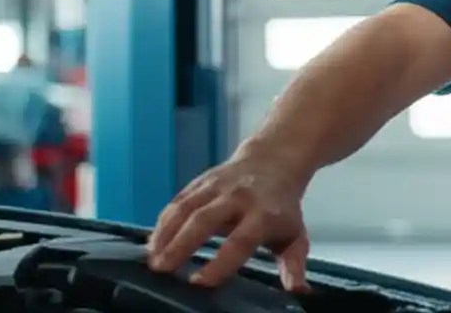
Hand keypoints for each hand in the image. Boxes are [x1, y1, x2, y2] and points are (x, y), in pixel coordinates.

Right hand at [146, 152, 312, 291]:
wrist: (274, 161)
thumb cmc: (282, 208)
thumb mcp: (295, 235)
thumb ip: (294, 264)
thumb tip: (297, 290)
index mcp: (264, 214)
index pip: (240, 240)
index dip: (220, 261)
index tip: (199, 282)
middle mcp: (238, 197)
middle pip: (205, 219)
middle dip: (182, 244)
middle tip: (162, 269)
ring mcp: (217, 186)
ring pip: (186, 207)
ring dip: (165, 232)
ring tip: (152, 258)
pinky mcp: (201, 181)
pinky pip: (179, 199)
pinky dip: (163, 220)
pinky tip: (152, 241)